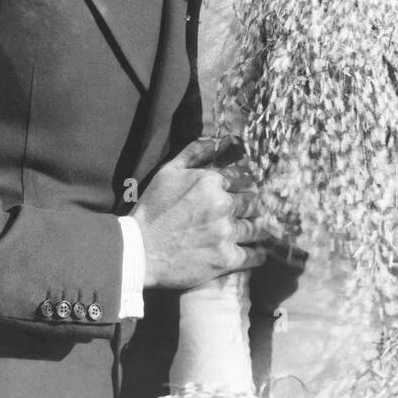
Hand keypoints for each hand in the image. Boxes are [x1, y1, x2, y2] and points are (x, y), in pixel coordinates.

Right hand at [131, 135, 267, 289]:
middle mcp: (222, 205)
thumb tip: (222, 139)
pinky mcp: (227, 259)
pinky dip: (256, 254)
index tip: (240, 194)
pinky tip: (251, 252)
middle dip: (250, 208)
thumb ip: (196, 152)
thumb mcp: (168, 172)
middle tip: (245, 215)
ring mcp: (226, 233)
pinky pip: (256, 255)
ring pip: (258, 228)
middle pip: (253, 203)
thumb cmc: (153, 209)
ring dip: (255, 229)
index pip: (243, 179)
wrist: (140, 250)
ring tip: (248, 233)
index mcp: (210, 181)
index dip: (242, 187)